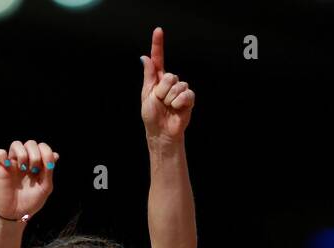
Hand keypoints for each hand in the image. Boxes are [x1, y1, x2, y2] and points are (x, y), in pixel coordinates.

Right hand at [0, 139, 57, 222]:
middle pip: (30, 143)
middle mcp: (25, 161)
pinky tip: (8, 166)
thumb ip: (49, 171)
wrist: (16, 214)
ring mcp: (12, 163)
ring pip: (16, 144)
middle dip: (35, 155)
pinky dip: (2, 155)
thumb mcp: (45, 188)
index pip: (42, 146)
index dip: (46, 152)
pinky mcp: (0, 168)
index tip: (47, 167)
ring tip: (23, 169)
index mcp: (37, 164)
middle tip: (34, 171)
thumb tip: (55, 155)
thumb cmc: (31, 202)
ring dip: (22, 154)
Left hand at [139, 27, 193, 141]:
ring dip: (170, 99)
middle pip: (169, 76)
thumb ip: (149, 76)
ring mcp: (181, 90)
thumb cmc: (152, 116)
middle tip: (161, 102)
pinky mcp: (189, 98)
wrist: (161, 132)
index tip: (158, 30)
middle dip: (162, 91)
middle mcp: (170, 82)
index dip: (158, 45)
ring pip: (178, 85)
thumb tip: (144, 57)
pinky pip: (186, 94)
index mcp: (158, 79)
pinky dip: (179, 103)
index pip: (158, 59)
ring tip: (168, 107)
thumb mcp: (147, 94)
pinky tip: (177, 109)